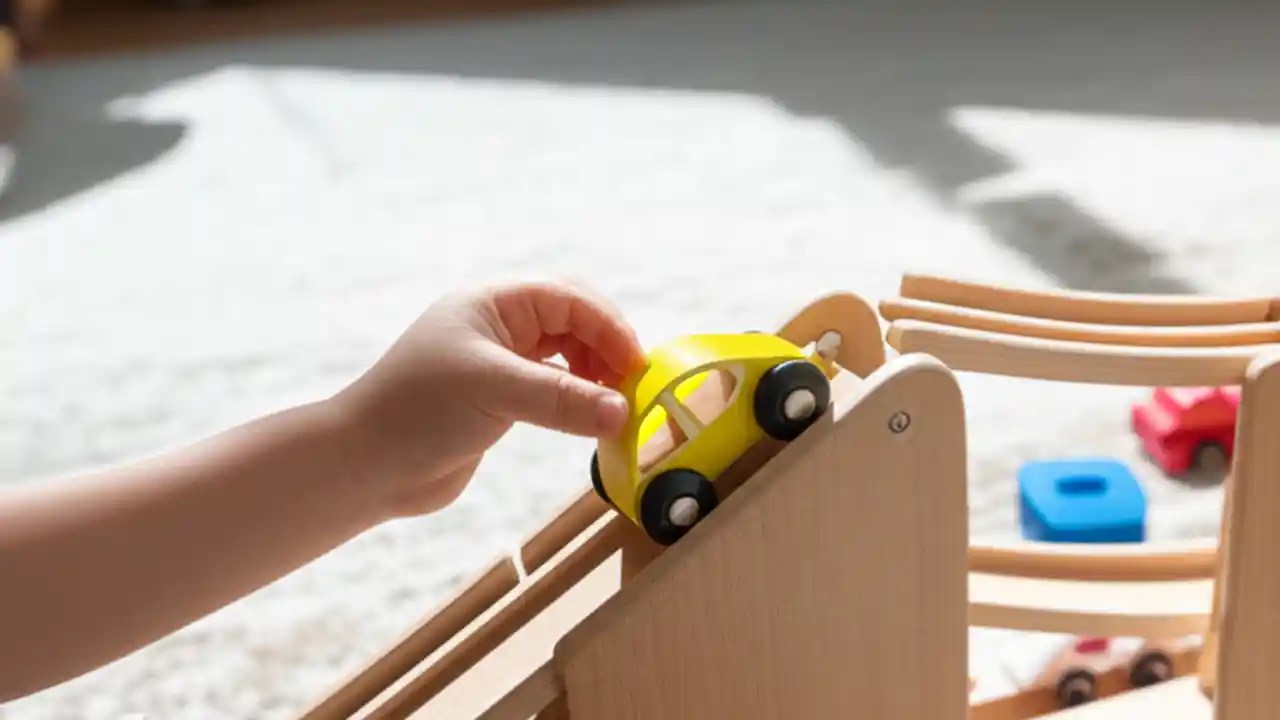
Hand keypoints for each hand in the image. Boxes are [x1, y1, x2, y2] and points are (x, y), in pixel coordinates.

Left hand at [332, 279, 646, 517]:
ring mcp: (500, 363)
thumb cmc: (416, 412)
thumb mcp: (494, 392)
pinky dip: (578, 399)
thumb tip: (623, 412)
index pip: (567, 297)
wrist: (365, 465)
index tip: (635, 363)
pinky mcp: (500, 400)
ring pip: (566, 354)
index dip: (607, 325)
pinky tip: (591, 418)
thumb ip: (561, 399)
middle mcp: (498, 326)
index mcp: (492, 303)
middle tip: (631, 384)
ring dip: (595, 374)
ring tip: (614, 405)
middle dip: (606, 346)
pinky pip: (554, 388)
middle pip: (573, 320)